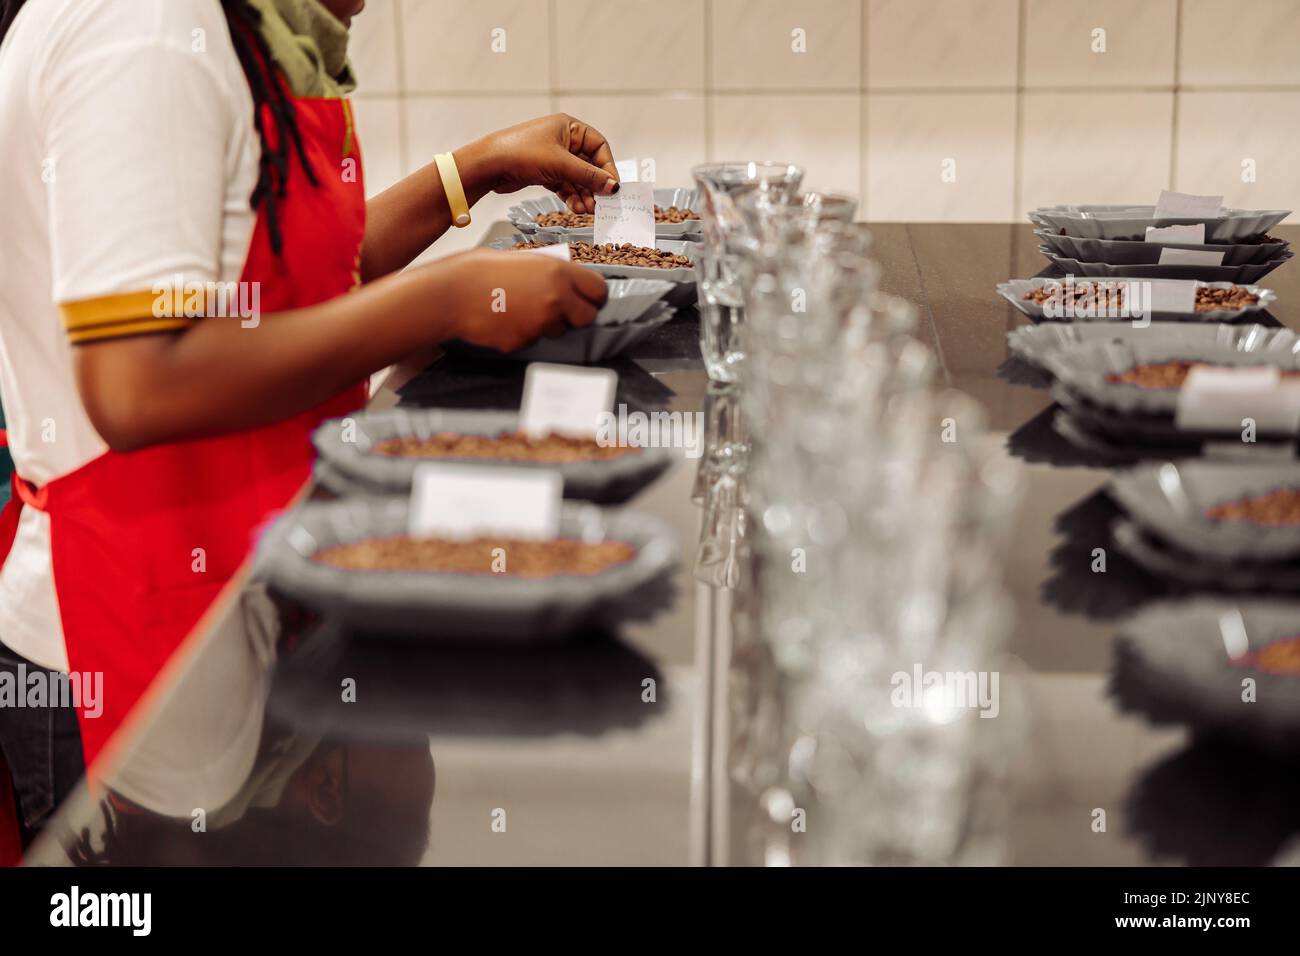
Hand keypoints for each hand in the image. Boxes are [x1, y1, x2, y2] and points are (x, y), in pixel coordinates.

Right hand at [438, 249, 607, 351]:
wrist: (452, 293)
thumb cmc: (482, 271)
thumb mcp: (524, 259)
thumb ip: (551, 273)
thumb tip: (569, 284)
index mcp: (558, 272)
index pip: (598, 290)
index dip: (594, 296)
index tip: (588, 299)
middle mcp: (556, 299)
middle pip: (587, 317)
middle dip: (577, 316)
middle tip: (561, 310)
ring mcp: (541, 323)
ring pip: (559, 330)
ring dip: (548, 324)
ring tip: (521, 309)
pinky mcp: (525, 341)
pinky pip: (534, 340)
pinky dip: (524, 333)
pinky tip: (505, 319)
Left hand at [458, 114, 620, 214]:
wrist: (488, 165)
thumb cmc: (520, 153)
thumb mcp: (560, 164)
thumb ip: (588, 176)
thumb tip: (612, 186)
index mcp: (568, 127)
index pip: (599, 146)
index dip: (607, 167)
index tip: (612, 186)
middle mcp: (562, 140)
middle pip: (589, 164)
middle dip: (594, 185)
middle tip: (602, 203)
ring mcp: (553, 157)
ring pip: (577, 178)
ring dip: (584, 194)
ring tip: (588, 210)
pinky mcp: (544, 172)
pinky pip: (564, 185)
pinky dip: (571, 196)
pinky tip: (576, 208)